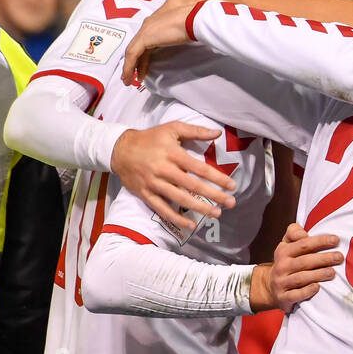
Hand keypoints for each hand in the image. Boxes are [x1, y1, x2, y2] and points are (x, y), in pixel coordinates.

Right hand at [110, 121, 237, 229]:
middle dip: (213, 195)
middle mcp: (164, 170)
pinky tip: (191, 224)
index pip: (199, 168)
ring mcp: (154, 184)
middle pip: (192, 185)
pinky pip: (162, 209)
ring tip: (216, 213)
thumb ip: (196, 131)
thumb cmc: (150, 138)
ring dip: (199, 208)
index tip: (232, 185)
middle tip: (231, 203)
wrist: (120, 149)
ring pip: (179, 199)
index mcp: (173, 154)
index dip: (217, 178)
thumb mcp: (172, 128)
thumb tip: (218, 132)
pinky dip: (176, 219)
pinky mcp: (145, 194)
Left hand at [122, 0, 219, 85]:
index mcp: (155, 22)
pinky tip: (130, 76)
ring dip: (129, 68)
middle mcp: (147, 25)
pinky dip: (129, 67)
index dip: (142, 56)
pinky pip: (132, 55)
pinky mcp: (145, 38)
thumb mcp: (183, 30)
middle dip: (133, 63)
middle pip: (135, 47)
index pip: (144, 41)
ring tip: (129, 80)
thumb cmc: (192, 21)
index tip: (143, 67)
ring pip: (131, 52)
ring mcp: (145, 31)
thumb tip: (183, 42)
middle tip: (132, 75)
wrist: (193, 17)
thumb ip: (178, 35)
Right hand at [270, 223, 342, 311]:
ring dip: (318, 274)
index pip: (304, 244)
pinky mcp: (283, 298)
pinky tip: (317, 287)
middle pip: (305, 261)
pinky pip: (295, 295)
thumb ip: (294, 233)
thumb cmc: (286, 262)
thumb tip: (304, 233)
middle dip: (324, 258)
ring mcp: (281, 283)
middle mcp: (281, 267)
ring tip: (332, 272)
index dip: (320, 241)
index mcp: (283, 251)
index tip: (336, 240)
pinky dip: (306, 291)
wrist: (270, 287)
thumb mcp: (286, 244)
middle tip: (339, 257)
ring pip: (301, 278)